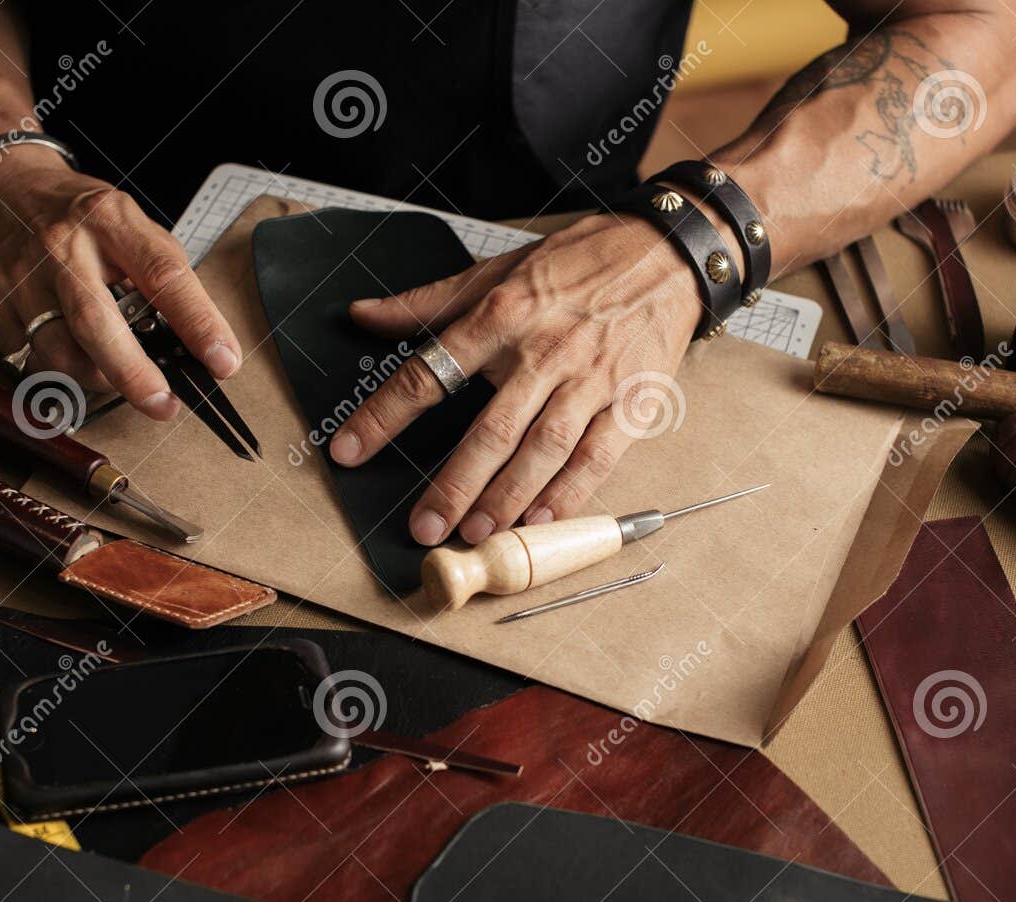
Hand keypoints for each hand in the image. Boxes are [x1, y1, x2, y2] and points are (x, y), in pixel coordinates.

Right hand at [0, 148, 240, 419]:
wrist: (0, 191)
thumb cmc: (80, 220)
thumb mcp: (132, 228)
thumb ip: (164, 280)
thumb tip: (201, 348)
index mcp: (110, 221)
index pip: (163, 275)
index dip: (198, 323)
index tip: (223, 362)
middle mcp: (60, 246)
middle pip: (96, 323)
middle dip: (134, 374)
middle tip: (164, 404)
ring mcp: (19, 277)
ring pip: (62, 355)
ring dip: (100, 378)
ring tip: (120, 374)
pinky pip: (34, 360)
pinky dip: (63, 367)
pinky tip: (72, 349)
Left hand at [330, 213, 701, 544]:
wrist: (665, 253)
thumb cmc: (578, 262)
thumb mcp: (498, 268)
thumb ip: (428, 300)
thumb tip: (362, 314)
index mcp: (501, 315)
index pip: (431, 372)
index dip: (384, 415)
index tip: (349, 451)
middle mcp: (544, 351)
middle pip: (491, 429)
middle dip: (454, 484)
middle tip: (425, 526)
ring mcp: (591, 379)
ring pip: (543, 449)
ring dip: (508, 497)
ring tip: (478, 534)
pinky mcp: (632, 400)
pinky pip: (598, 455)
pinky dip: (570, 492)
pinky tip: (542, 519)